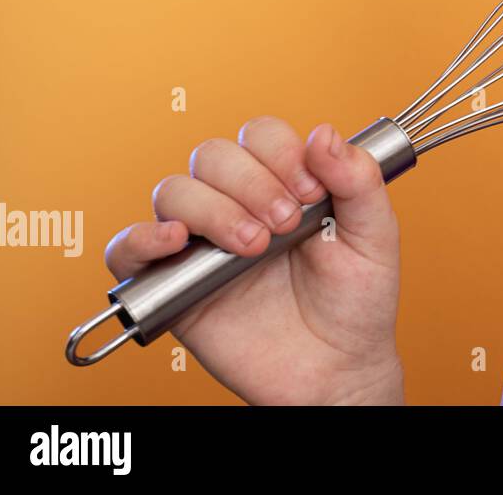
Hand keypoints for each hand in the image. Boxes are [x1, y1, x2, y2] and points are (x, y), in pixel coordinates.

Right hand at [104, 117, 404, 404]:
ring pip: (174, 191)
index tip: (311, 191)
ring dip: (213, 210)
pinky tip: (178, 242)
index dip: (281, 153)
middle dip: (252, 183)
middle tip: (285, 225)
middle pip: (214, 155)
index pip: (260, 135)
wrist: (337, 369)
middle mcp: (238, 204)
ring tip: (253, 247)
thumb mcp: (375, 234)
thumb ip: (358, 179)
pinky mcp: (173, 285)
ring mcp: (203, 243)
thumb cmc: (357, 301)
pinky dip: (141, 238)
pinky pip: (127, 250)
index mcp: (285, 183)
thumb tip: (324, 133)